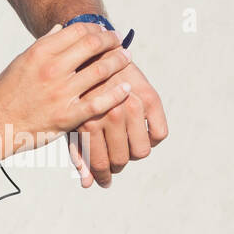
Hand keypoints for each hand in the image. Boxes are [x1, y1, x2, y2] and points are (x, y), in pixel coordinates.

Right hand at [0, 22, 133, 162]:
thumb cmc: (6, 93)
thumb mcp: (20, 62)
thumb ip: (42, 45)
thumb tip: (60, 28)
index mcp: (38, 53)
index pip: (76, 31)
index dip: (95, 28)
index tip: (103, 30)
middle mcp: (51, 70)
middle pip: (91, 46)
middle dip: (110, 41)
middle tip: (119, 41)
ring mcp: (60, 93)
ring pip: (100, 71)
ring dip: (118, 62)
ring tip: (126, 59)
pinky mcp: (67, 116)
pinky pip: (99, 103)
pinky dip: (116, 94)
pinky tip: (126, 89)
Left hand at [67, 58, 169, 187]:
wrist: (94, 49)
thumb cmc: (79, 88)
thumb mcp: (73, 116)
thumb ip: (78, 150)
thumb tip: (88, 184)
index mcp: (87, 119)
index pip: (99, 162)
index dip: (102, 176)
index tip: (104, 181)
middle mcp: (110, 114)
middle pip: (122, 160)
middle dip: (117, 164)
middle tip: (115, 159)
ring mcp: (132, 105)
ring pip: (142, 151)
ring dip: (134, 152)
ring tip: (127, 144)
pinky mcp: (150, 97)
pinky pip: (160, 134)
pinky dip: (153, 137)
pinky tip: (143, 131)